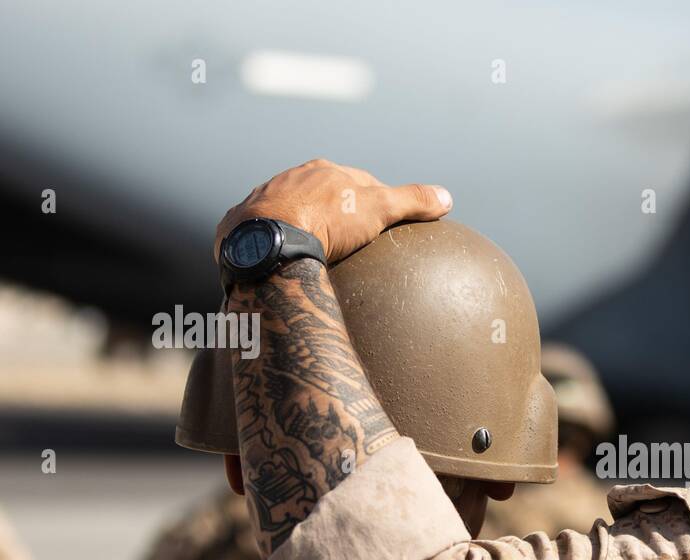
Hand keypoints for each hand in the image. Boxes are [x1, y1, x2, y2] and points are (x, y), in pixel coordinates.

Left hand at [214, 159, 451, 263]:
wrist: (269, 240)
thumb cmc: (327, 221)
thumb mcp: (379, 209)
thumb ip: (411, 201)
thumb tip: (447, 197)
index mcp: (323, 170)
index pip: (357, 180)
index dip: (374, 199)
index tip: (382, 221)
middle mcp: (290, 178)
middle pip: (321, 193)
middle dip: (335, 210)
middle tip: (351, 239)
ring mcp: (263, 200)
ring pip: (290, 210)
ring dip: (303, 224)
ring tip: (316, 251)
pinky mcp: (243, 225)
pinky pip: (265, 231)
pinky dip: (277, 241)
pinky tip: (283, 259)